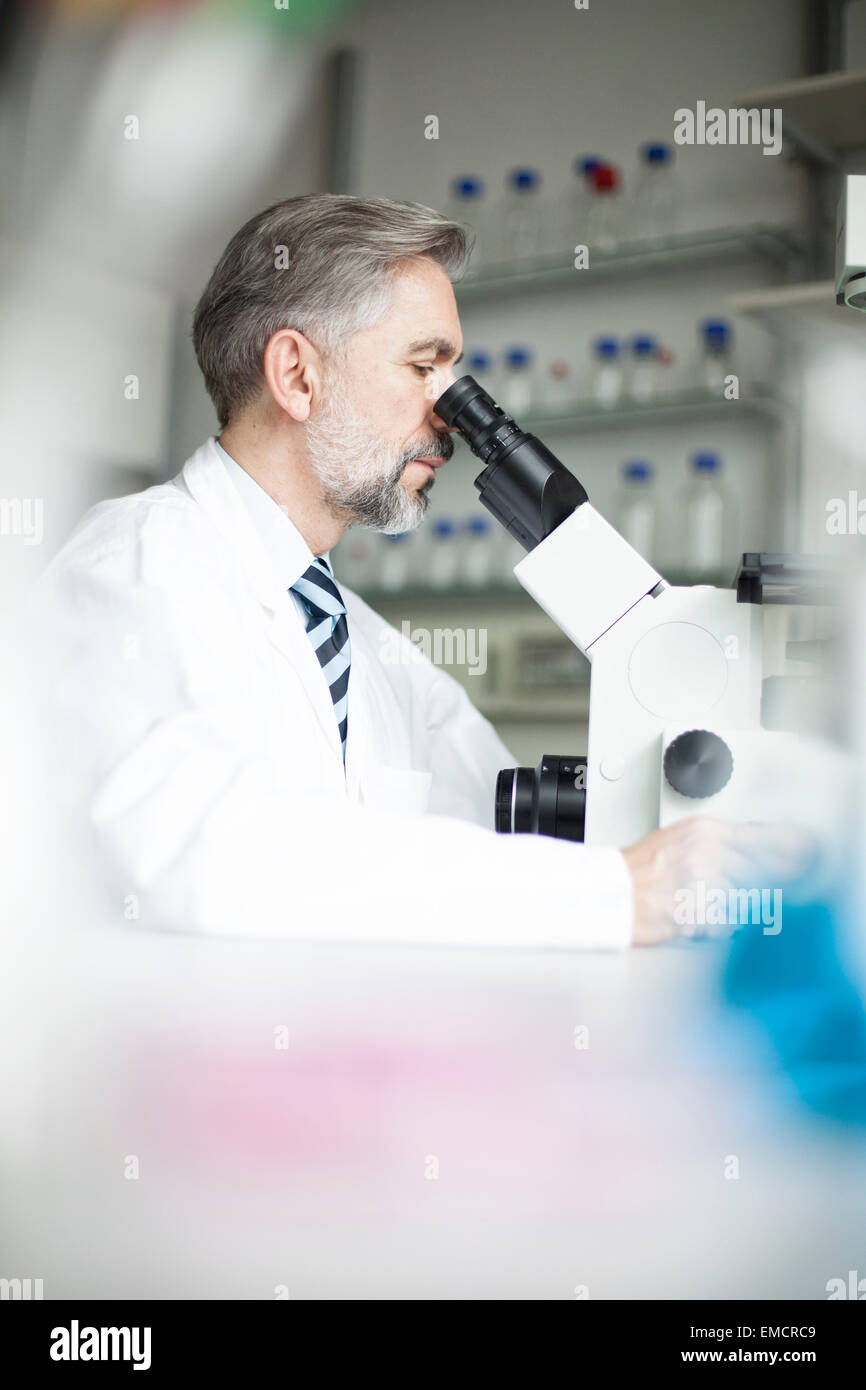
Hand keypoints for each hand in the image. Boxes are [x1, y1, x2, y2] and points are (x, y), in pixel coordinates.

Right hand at [621, 816, 817, 946]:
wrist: (610, 895)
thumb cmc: (639, 871)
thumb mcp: (682, 839)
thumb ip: (722, 843)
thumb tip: (758, 852)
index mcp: (706, 830)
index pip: (766, 837)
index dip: (792, 848)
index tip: (808, 854)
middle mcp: (709, 851)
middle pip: (765, 870)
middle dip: (770, 884)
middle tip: (757, 891)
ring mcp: (705, 881)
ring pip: (749, 899)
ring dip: (739, 909)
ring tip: (711, 906)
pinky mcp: (700, 911)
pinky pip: (730, 924)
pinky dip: (720, 927)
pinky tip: (700, 919)